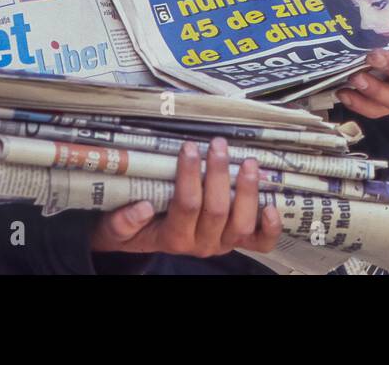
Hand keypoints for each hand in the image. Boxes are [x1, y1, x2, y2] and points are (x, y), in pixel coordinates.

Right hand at [90, 138, 281, 256]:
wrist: (144, 242)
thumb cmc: (133, 228)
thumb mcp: (116, 228)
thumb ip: (123, 221)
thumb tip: (142, 207)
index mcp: (173, 238)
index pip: (186, 205)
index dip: (189, 176)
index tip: (188, 147)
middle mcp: (201, 244)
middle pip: (216, 211)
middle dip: (219, 174)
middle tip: (218, 144)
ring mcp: (222, 244)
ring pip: (241, 224)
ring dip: (246, 192)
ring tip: (248, 162)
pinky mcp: (237, 242)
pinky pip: (260, 242)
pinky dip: (269, 227)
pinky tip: (272, 205)